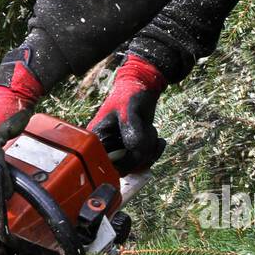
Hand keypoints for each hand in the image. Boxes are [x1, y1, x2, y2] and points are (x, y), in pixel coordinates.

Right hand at [88, 53, 168, 173]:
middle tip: (150, 135)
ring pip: (136, 166)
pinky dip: (154, 152)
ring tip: (151, 131)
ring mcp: (119, 149)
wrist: (142, 86)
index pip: (108, 165)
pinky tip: (158, 139)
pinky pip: (144, 162)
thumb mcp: (130, 111)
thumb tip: (136, 154)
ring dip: (149, 151)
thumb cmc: (131, 94)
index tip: (141, 151)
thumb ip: (132, 133)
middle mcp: (105, 147)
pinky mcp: (130, 150)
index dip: (126, 163)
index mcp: (96, 138)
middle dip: (142, 155)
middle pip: (124, 168)